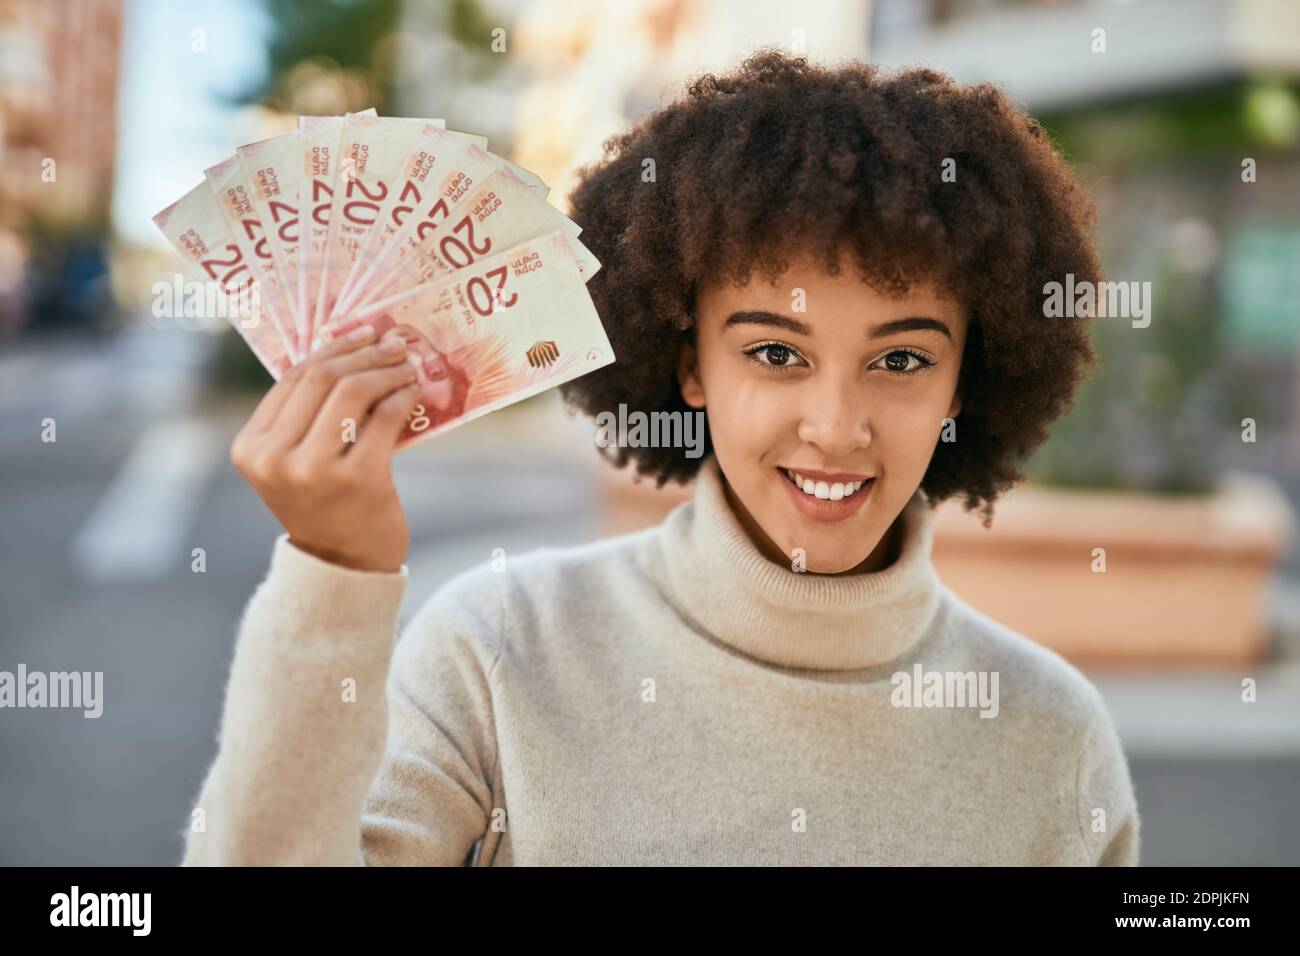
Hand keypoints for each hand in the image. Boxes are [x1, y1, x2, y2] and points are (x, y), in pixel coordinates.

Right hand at [230, 324, 422, 572]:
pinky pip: (385, 418)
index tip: (366, 333)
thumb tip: (350, 342)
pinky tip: (414, 395)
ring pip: (354, 391)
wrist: (345, 566)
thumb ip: (308, 412)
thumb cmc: (326, 504)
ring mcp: (315, 470)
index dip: (334, 348)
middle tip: (395, 344)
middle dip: (365, 353)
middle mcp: (274, 458)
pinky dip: (403, 398)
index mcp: (251, 447)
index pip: (294, 377)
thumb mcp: (298, 460)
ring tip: (408, 367)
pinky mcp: (358, 479)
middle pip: (323, 378)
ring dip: (387, 371)